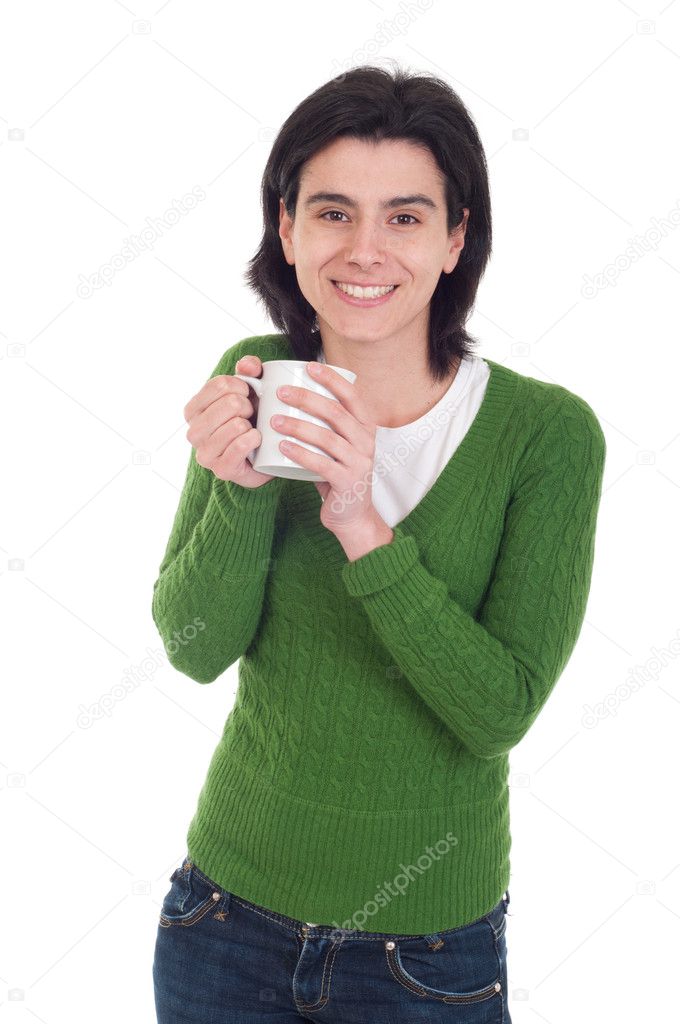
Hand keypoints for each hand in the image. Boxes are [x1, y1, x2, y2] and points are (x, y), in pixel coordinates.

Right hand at [183, 354, 275, 488]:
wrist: (263, 458)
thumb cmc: (251, 421)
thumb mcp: (250, 392)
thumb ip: (249, 371)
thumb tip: (248, 365)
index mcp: (193, 410)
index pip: (220, 384)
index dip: (242, 386)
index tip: (246, 395)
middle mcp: (193, 432)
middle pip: (230, 403)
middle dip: (248, 406)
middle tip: (250, 416)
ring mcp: (205, 453)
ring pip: (236, 425)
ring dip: (251, 425)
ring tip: (251, 430)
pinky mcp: (221, 469)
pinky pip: (240, 446)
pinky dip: (253, 440)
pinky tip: (256, 440)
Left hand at [270, 362, 381, 535]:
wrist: (352, 514)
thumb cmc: (338, 472)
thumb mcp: (338, 444)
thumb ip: (325, 423)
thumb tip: (292, 392)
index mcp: (366, 427)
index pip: (352, 396)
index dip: (332, 379)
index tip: (308, 366)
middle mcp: (366, 441)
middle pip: (336, 413)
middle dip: (307, 399)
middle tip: (281, 392)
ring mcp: (359, 462)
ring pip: (328, 438)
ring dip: (298, 426)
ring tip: (274, 420)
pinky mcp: (348, 482)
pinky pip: (323, 464)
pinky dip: (301, 453)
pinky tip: (282, 446)